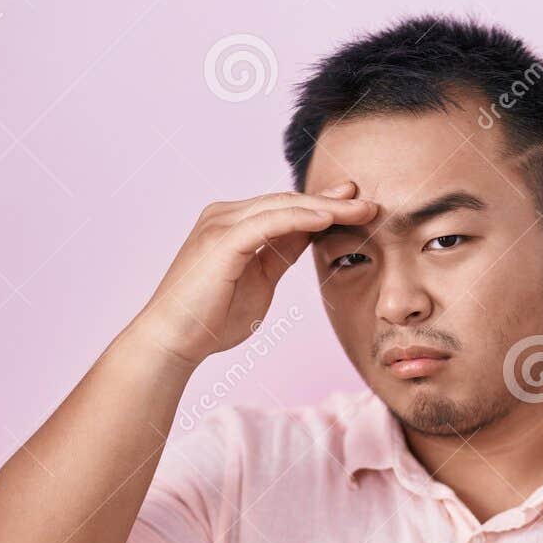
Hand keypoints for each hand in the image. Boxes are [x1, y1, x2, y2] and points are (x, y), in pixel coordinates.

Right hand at [128, 182, 375, 364]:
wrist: (173, 341)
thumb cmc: (211, 318)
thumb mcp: (260, 280)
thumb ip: (282, 254)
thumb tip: (310, 234)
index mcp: (232, 224)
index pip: (285, 208)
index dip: (322, 205)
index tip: (358, 206)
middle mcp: (224, 216)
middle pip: (287, 201)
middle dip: (331, 202)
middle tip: (369, 203)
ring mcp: (220, 224)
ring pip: (282, 207)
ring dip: (325, 207)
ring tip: (361, 210)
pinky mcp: (221, 240)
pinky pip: (269, 222)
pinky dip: (301, 218)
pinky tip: (329, 218)